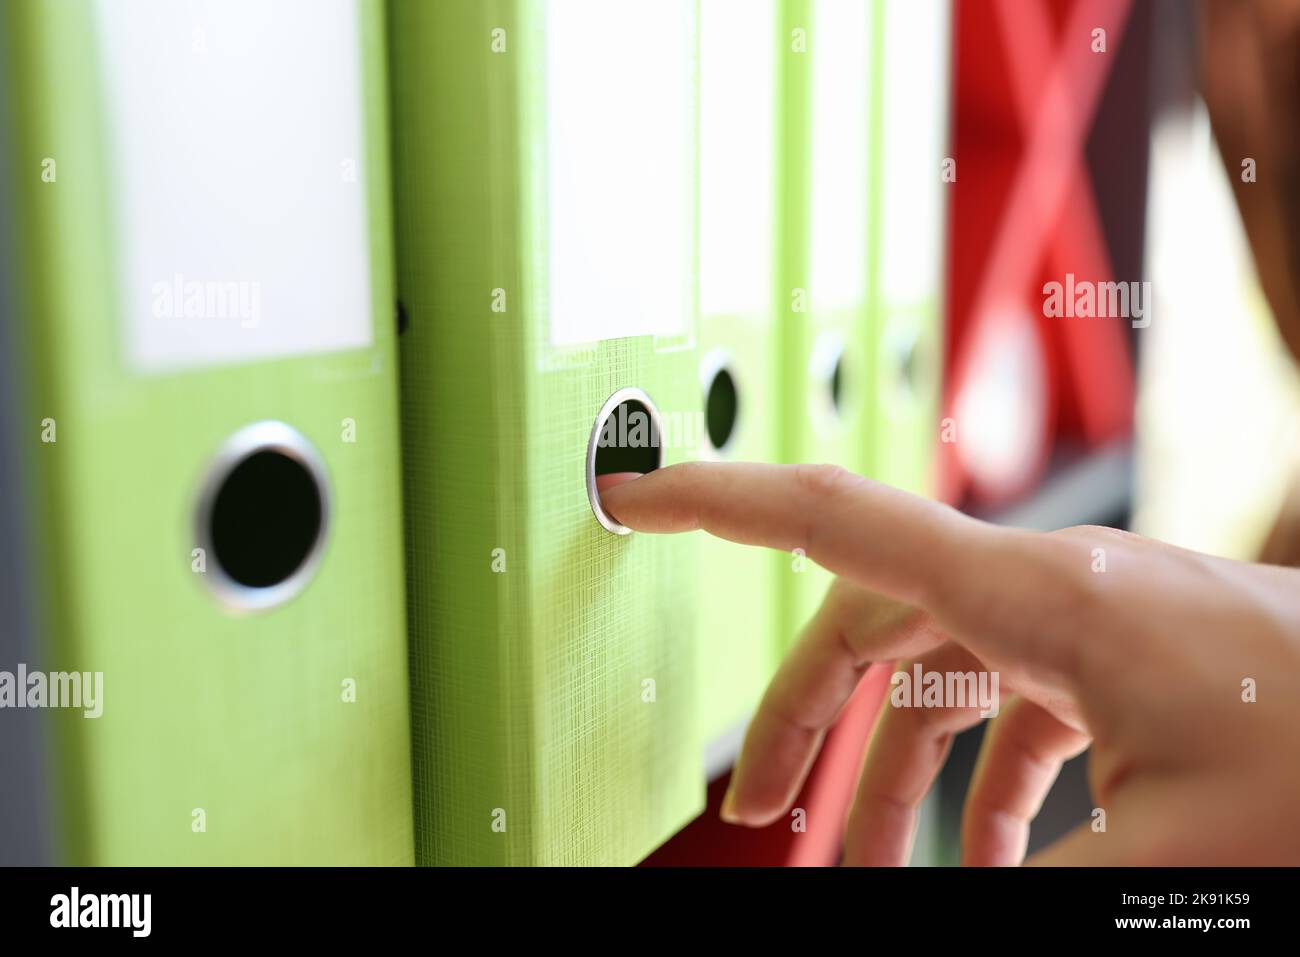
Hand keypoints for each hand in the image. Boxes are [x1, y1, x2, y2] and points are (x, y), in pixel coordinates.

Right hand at [600, 462, 1299, 864]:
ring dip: (884, 764)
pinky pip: (1009, 700)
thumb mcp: (1159, 864)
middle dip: (794, 717)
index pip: (832, 520)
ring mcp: (1089, 618)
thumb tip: (898, 896)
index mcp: (1038, 597)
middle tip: (751, 809)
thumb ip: (1006, 885)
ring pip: (934, 668)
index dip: (714, 502)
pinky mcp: (1126, 657)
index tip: (633, 494)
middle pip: (863, 620)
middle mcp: (1051, 587)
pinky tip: (984, 842)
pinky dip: (971, 771)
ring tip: (860, 860)